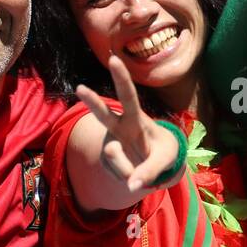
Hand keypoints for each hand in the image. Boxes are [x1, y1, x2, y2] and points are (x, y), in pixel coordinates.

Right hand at [75, 55, 181, 193]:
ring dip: (128, 168)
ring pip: (111, 155)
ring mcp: (110, 144)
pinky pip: (118, 174)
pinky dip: (129, 179)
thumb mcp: (166, 159)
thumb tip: (131, 186)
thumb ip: (150, 171)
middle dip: (92, 101)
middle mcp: (119, 127)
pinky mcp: (105, 161)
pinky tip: (133, 172)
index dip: (121, 78)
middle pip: (104, 113)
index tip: (114, 60)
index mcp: (137, 118)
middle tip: (80, 89)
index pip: (129, 96)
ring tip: (141, 172)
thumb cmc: (164, 152)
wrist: (156, 163)